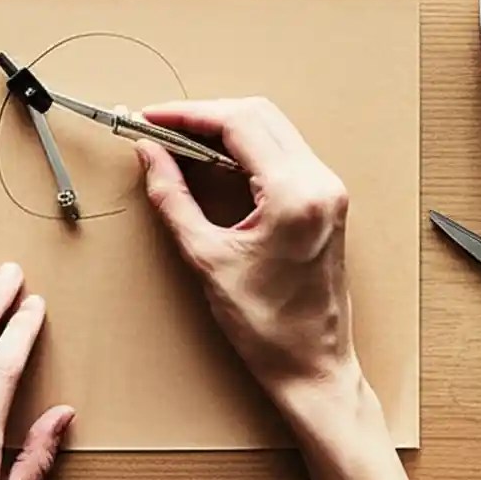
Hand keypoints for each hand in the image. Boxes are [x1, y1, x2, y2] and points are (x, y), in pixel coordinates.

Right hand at [134, 98, 358, 411]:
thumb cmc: (267, 327)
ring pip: (273, 128)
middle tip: (161, 128)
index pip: (239, 124)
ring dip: (226, 127)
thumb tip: (151, 156)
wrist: (312, 365)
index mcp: (295, 194)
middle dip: (205, 115)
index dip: (188, 114)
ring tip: (181, 142)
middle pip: (258, 115)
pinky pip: (284, 151)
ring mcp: (329, 190)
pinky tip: (215, 160)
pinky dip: (247, 146)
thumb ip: (173, 198)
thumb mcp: (206, 258)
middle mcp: (320, 183)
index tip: (153, 118)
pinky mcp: (327, 200)